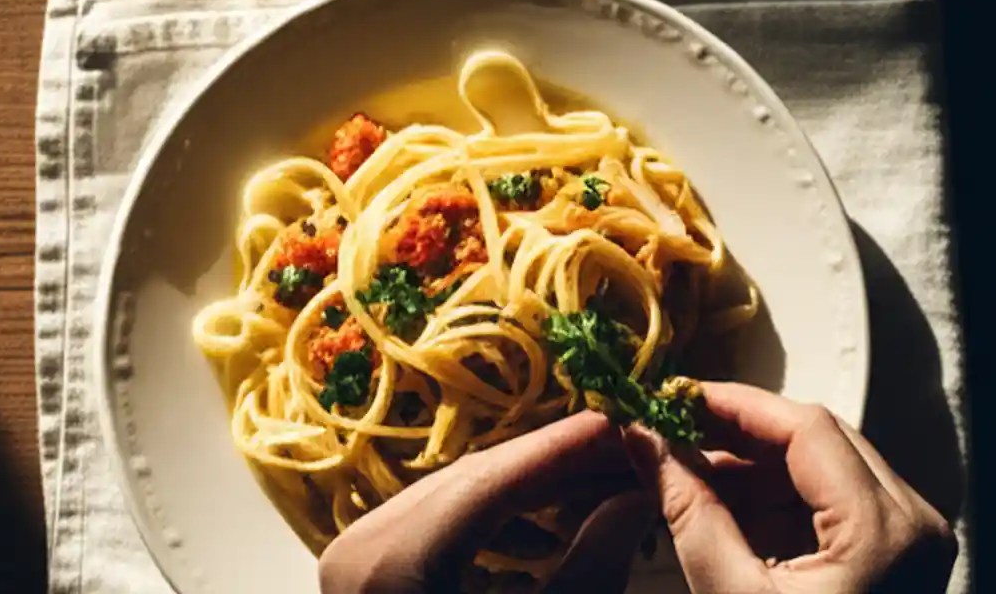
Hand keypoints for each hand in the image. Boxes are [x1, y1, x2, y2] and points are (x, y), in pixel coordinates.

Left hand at [319, 411, 655, 592]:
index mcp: (390, 568)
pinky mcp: (372, 571)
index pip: (488, 483)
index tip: (625, 424)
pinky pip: (443, 526)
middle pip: (474, 482)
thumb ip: (588, 572)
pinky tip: (554, 521)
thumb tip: (637, 500)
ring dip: (536, 489)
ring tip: (607, 481)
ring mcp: (359, 558)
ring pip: (461, 499)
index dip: (563, 449)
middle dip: (559, 464)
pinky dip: (501, 519)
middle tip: (630, 451)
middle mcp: (359, 549)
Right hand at [623, 382, 955, 592]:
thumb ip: (687, 506)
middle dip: (738, 432)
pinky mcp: (895, 556)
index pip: (806, 427)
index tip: (671, 398)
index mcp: (885, 529)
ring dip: (753, 465)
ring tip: (686, 471)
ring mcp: (911, 539)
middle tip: (670, 429)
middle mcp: (915, 521)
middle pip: (817, 439)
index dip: (732, 404)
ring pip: (822, 465)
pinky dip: (776, 497)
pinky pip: (831, 501)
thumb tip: (641, 436)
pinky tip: (724, 504)